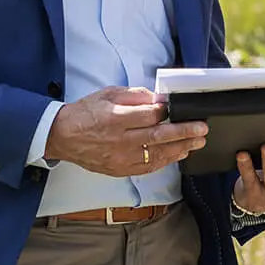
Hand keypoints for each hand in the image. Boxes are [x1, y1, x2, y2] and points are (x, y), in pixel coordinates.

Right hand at [47, 87, 206, 175]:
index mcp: (115, 119)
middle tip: (202, 129)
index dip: (167, 112)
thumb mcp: (108, 94)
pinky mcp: (119, 169)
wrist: (62, 136)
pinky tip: (178, 154)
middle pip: (158, 137)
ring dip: (180, 149)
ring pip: (156, 155)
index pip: (149, 116)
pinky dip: (165, 161)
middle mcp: (118, 140)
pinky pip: (147, 167)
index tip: (180, 108)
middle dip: (184, 133)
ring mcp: (119, 158)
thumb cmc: (86, 113)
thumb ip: (135, 96)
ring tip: (197, 142)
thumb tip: (159, 99)